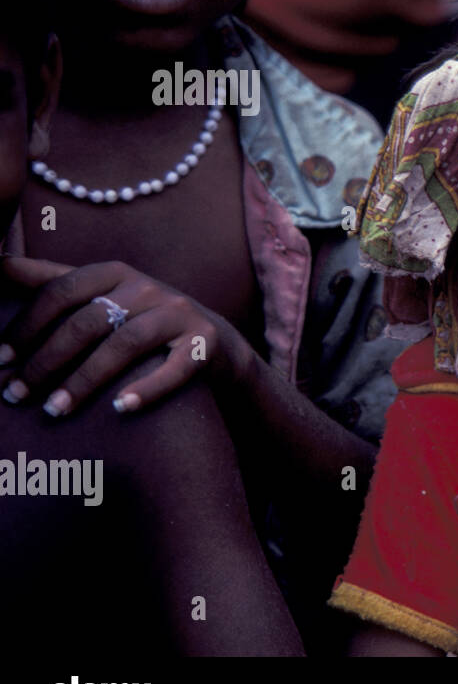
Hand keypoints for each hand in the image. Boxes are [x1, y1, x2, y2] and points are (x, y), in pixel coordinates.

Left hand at [0, 257, 252, 416]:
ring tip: (54, 411)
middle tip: (15, 395)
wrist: (213, 342)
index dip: (27, 325)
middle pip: (88, 321)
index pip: (62, 291)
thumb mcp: (102, 295)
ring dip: (84, 380)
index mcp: (116, 272)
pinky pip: (175, 368)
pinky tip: (120, 408)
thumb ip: (52, 281)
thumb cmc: (142, 321)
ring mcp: (180, 314)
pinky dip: (147, 388)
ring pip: (125, 344)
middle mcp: (149, 287)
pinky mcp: (205, 343)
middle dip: (45, 361)